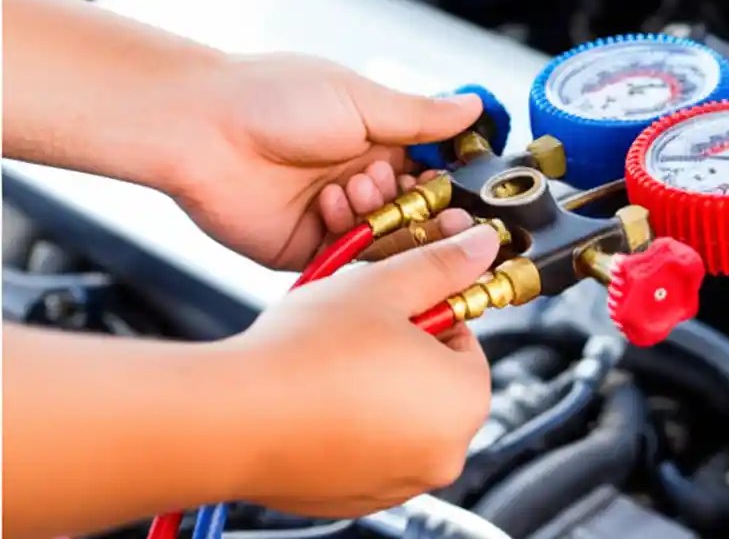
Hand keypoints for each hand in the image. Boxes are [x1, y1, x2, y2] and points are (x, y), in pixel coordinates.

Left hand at [175, 53, 481, 268]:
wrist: (198, 128)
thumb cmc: (270, 97)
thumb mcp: (360, 98)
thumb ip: (421, 116)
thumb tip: (474, 106)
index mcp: (377, 141)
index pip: (435, 173)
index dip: (454, 186)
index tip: (471, 193)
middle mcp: (360, 181)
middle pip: (418, 214)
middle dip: (431, 214)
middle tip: (443, 215)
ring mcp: (334, 217)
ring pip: (388, 240)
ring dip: (386, 218)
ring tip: (366, 190)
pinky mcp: (307, 248)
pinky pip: (348, 259)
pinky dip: (349, 236)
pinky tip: (334, 206)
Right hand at [225, 223, 498, 516]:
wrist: (232, 418)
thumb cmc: (307, 355)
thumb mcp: (384, 286)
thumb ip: (441, 264)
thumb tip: (480, 246)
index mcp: (466, 399)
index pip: (466, 341)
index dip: (427, 313)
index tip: (393, 306)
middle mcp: (444, 452)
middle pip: (435, 382)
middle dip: (401, 352)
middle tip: (357, 330)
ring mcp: (399, 483)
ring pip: (398, 418)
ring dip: (373, 387)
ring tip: (328, 363)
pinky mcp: (354, 498)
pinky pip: (363, 450)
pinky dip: (346, 426)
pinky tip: (312, 400)